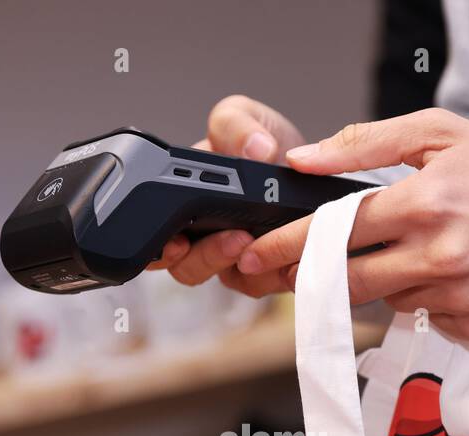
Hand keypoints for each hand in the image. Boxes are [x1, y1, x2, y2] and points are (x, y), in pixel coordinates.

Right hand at [145, 95, 304, 296]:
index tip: (178, 240)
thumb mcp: (245, 119)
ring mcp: (230, 256)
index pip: (155, 231)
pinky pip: (257, 284)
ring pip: (220, 278)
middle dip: (201, 259)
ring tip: (250, 238)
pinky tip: (281, 254)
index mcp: (186, 197)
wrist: (312, 169)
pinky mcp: (261, 272)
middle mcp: (201, 232)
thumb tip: (254, 148)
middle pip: (183, 266)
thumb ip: (236, 124)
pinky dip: (269, 272)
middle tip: (229, 239)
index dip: (159, 244)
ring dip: (233, 262)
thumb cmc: (268, 145)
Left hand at [235, 108, 468, 343]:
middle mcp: (439, 255)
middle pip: (349, 280)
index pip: (336, 231)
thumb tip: (303, 160)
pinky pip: (426, 319)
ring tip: (417, 251)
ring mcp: (458, 297)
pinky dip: (426, 299)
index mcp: (425, 203)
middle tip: (299, 270)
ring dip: (385, 281)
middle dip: (318, 276)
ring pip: (387, 300)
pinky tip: (452, 275)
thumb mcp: (443, 136)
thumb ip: (367, 143)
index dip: (290, 244)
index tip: (256, 253)